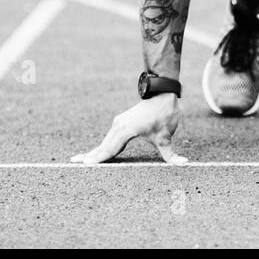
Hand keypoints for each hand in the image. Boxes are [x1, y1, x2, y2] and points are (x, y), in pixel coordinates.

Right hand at [70, 93, 186, 164]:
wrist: (162, 93)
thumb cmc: (164, 114)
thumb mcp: (167, 135)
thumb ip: (171, 154)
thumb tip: (184, 164)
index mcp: (128, 129)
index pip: (111, 148)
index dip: (99, 157)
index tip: (85, 164)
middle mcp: (119, 125)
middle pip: (103, 145)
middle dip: (90, 156)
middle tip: (74, 163)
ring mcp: (118, 123)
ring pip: (104, 142)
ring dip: (93, 152)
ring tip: (78, 161)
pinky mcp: (120, 123)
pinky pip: (108, 138)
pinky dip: (101, 147)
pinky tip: (93, 153)